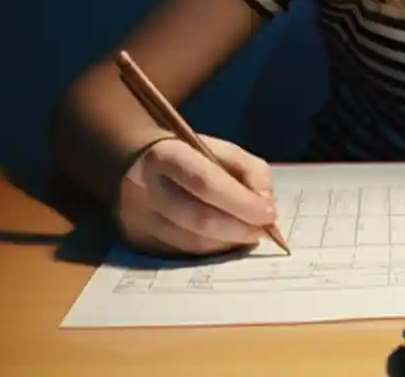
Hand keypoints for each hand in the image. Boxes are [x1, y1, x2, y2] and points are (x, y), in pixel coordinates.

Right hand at [116, 129, 276, 255]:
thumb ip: (252, 171)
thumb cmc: (190, 157)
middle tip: (263, 231)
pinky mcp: (136, 241)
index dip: (241, 202)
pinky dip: (210, 252)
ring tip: (246, 234)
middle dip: (239, 229)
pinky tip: (222, 241)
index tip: (269, 214)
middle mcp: (145, 188)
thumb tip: (265, 206)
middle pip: (198, 219)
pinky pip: (182, 255)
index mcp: (167, 155)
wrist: (135, 164)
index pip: (206, 182)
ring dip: (227, 244)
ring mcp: (137, 219)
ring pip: (192, 244)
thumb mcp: (223, 150)